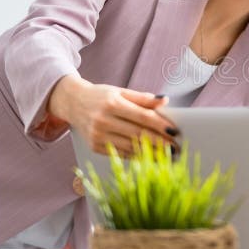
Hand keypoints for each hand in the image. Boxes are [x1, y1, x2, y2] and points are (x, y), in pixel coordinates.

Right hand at [48, 75, 178, 155]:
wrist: (73, 103)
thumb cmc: (101, 96)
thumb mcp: (120, 91)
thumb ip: (143, 98)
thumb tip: (165, 101)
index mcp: (112, 103)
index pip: (142, 116)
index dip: (159, 125)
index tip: (174, 131)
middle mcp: (103, 120)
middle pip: (138, 134)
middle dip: (159, 142)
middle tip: (175, 148)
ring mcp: (98, 135)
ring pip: (130, 147)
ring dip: (151, 153)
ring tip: (167, 155)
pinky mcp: (95, 146)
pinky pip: (121, 153)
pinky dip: (137, 156)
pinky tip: (149, 157)